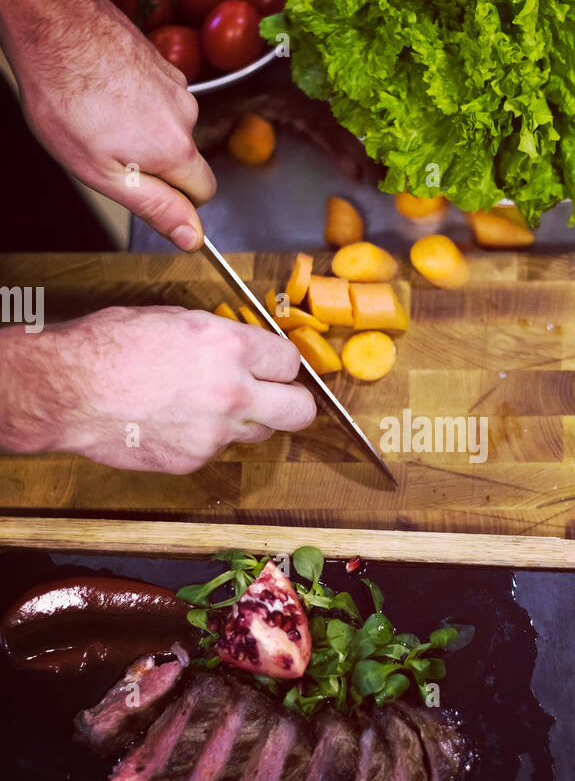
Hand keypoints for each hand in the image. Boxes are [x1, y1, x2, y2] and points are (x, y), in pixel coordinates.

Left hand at [0, 0, 214, 249]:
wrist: (54, 20)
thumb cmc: (66, 97)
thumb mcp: (102, 172)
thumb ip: (154, 206)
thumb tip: (193, 237)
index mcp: (176, 148)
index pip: (203, 193)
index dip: (175, 199)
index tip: (142, 188)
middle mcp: (186, 114)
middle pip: (184, 157)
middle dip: (153, 161)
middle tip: (105, 148)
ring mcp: (176, 83)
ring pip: (168, 126)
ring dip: (141, 128)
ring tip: (98, 113)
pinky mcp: (162, 62)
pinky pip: (157, 97)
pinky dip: (135, 100)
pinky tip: (102, 90)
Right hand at [0, 307, 316, 472]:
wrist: (69, 390)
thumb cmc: (110, 347)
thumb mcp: (175, 321)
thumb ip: (220, 338)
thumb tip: (242, 349)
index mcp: (230, 348)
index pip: (290, 362)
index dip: (281, 365)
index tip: (274, 367)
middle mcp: (232, 393)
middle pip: (299, 410)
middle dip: (293, 403)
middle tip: (278, 397)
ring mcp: (214, 433)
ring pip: (258, 434)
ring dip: (246, 421)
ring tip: (207, 405)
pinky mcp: (193, 460)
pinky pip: (217, 450)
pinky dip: (204, 438)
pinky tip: (174, 421)